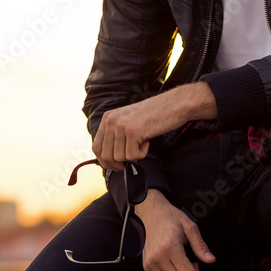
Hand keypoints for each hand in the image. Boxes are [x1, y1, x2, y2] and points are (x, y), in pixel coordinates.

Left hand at [92, 83, 217, 170]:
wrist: (173, 104)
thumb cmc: (154, 115)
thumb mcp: (129, 121)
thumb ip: (116, 135)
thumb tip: (109, 159)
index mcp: (108, 117)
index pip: (96, 147)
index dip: (105, 161)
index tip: (116, 166)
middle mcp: (111, 120)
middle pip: (105, 155)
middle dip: (117, 163)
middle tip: (132, 159)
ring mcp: (121, 125)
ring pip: (119, 157)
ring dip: (133, 156)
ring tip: (143, 143)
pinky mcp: (133, 132)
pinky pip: (132, 155)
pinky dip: (141, 154)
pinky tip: (147, 142)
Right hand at [136, 190, 215, 270]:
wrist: (150, 213)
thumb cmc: (171, 218)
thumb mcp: (190, 227)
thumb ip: (200, 246)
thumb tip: (211, 260)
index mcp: (170, 247)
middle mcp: (158, 258)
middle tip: (196, 265)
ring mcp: (150, 264)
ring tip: (185, 264)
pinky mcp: (147, 267)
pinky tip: (176, 267)